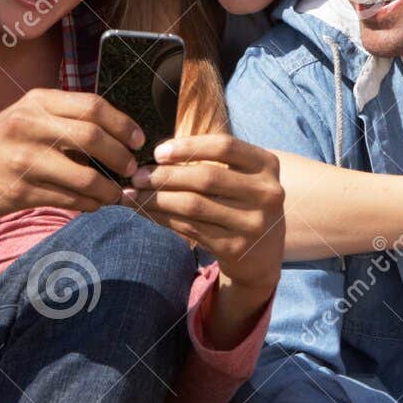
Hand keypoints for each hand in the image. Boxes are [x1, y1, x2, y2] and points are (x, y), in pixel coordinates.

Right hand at [0, 89, 143, 213]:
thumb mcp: (26, 114)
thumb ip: (64, 117)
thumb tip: (115, 134)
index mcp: (37, 102)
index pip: (93, 106)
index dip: (123, 124)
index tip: (138, 139)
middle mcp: (31, 126)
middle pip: (93, 137)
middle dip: (121, 157)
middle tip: (131, 169)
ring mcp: (24, 160)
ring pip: (85, 177)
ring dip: (108, 190)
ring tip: (114, 194)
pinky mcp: (19, 191)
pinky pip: (67, 200)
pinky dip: (88, 204)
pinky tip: (92, 204)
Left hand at [124, 135, 284, 295]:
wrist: (263, 255)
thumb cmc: (242, 205)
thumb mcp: (241, 178)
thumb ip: (211, 162)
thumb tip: (157, 157)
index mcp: (267, 165)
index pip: (224, 146)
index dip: (188, 146)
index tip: (158, 152)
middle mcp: (267, 193)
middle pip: (206, 177)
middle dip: (166, 175)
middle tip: (138, 176)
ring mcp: (253, 223)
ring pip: (193, 205)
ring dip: (157, 198)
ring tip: (134, 194)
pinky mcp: (235, 247)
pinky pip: (190, 227)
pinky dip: (163, 217)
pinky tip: (147, 212)